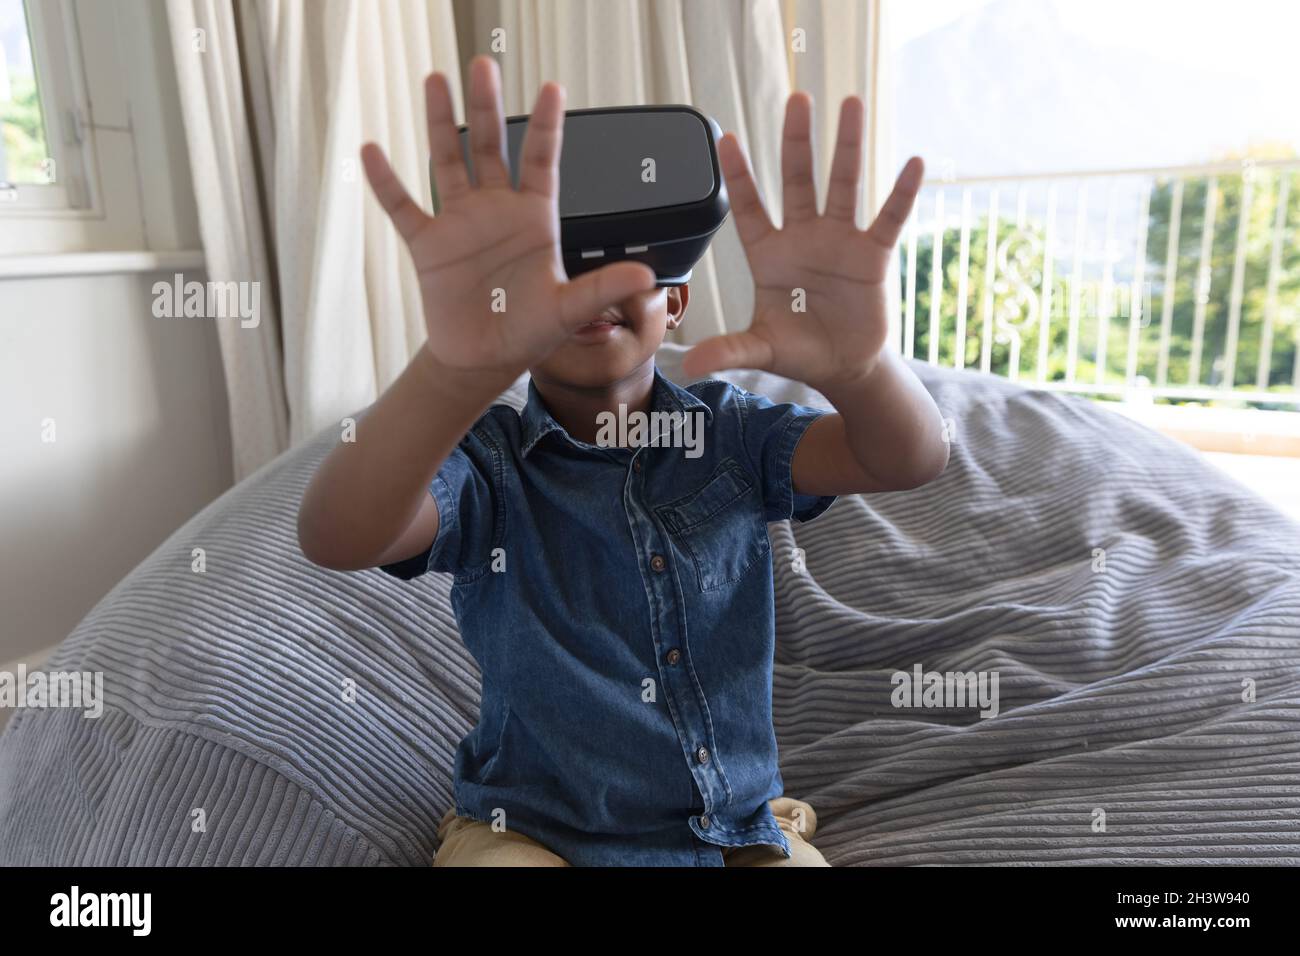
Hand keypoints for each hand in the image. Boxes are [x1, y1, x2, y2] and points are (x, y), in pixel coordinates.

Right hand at [362, 56, 655, 389]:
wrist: (485, 360)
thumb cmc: (529, 331)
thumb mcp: (570, 309)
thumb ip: (604, 287)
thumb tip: (645, 275)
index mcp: (534, 218)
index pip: (542, 161)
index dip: (546, 126)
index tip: (552, 88)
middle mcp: (497, 210)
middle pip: (491, 146)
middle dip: (487, 106)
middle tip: (485, 65)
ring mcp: (460, 223)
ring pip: (448, 161)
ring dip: (441, 123)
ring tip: (436, 80)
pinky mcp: (428, 244)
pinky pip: (403, 206)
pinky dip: (387, 181)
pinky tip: (372, 151)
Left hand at [681, 93, 923, 389]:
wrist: (843, 367)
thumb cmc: (798, 351)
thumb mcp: (760, 349)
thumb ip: (728, 350)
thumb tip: (688, 365)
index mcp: (769, 256)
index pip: (748, 209)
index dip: (739, 176)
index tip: (726, 139)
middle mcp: (803, 239)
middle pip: (797, 180)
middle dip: (796, 140)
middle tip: (797, 98)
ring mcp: (839, 242)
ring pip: (842, 185)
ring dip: (847, 146)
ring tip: (852, 102)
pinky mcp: (872, 257)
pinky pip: (887, 220)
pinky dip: (900, 194)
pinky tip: (913, 164)